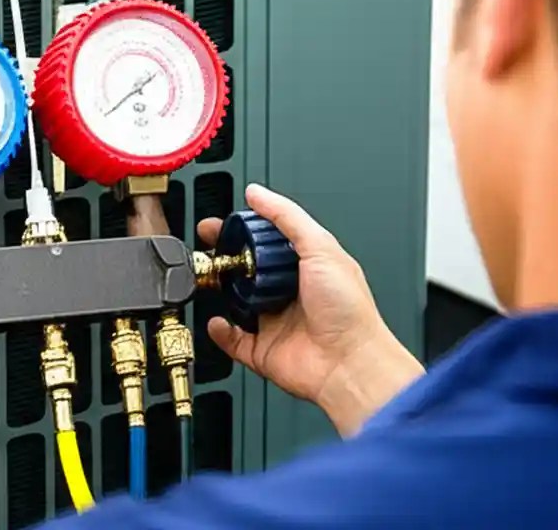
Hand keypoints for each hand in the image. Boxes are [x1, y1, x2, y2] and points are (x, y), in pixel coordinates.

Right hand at [201, 184, 423, 436]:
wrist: (349, 362)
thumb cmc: (349, 310)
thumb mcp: (321, 247)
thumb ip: (288, 217)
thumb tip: (259, 194)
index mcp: (306, 266)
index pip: (268, 240)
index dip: (245, 229)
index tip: (223, 221)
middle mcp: (290, 293)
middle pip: (247, 269)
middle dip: (225, 256)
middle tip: (207, 244)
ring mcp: (276, 322)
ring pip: (237, 303)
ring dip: (221, 291)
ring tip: (208, 276)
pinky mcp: (264, 350)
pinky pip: (233, 340)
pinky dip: (221, 332)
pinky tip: (218, 321)